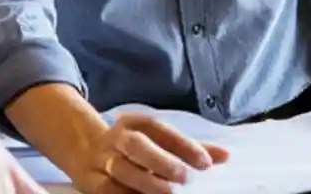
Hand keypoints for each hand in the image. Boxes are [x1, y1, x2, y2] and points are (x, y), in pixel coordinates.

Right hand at [74, 112, 228, 193]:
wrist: (84, 150)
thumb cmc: (135, 148)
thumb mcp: (159, 141)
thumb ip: (190, 149)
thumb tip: (226, 156)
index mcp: (134, 123)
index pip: (159, 128)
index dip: (183, 145)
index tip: (205, 163)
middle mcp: (116, 138)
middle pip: (136, 145)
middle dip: (160, 161)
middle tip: (184, 178)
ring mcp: (102, 160)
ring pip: (121, 169)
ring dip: (146, 183)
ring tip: (168, 193)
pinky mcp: (91, 181)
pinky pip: (108, 190)